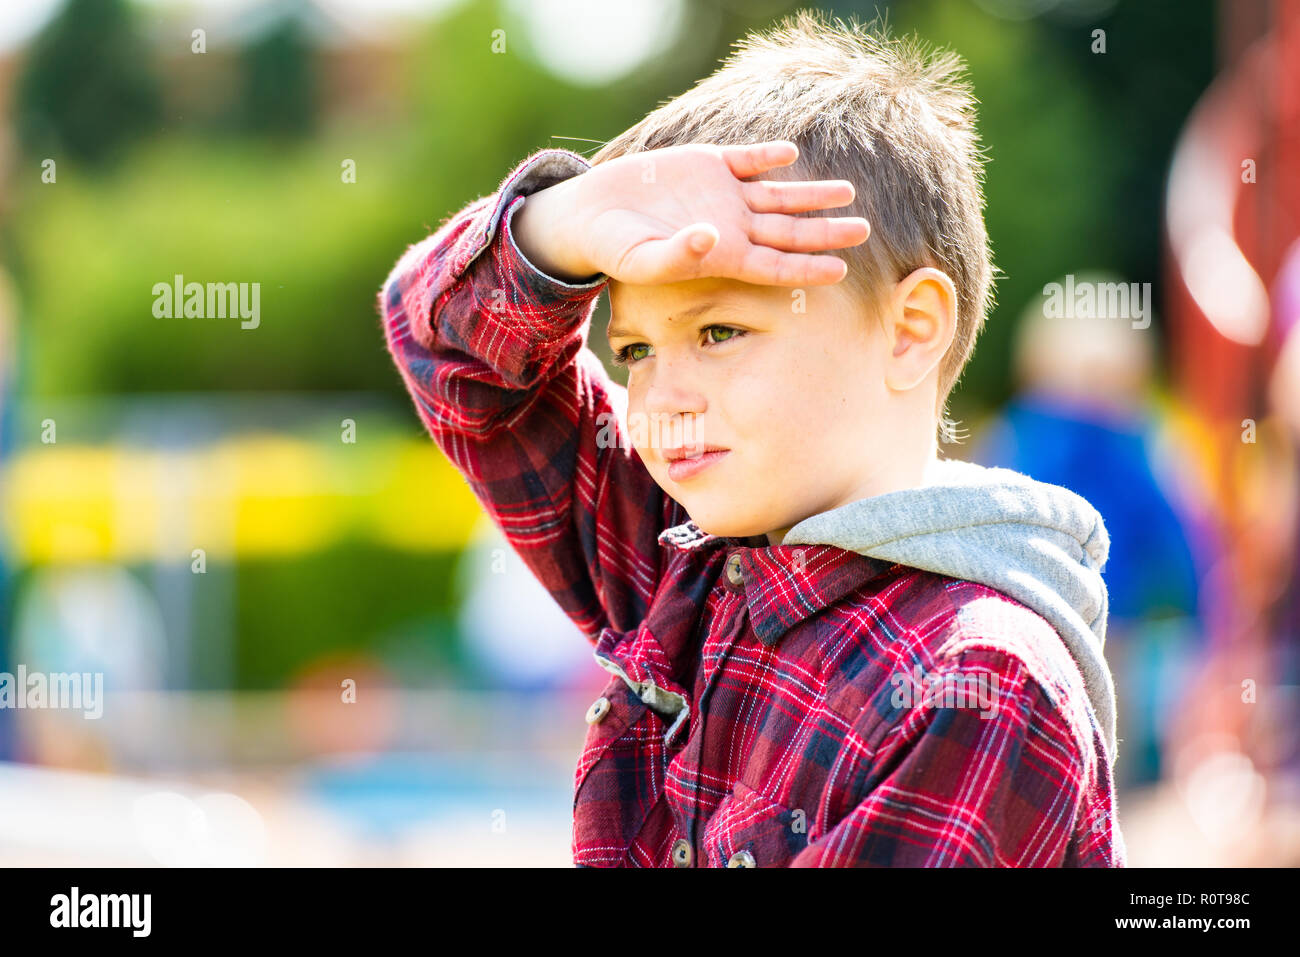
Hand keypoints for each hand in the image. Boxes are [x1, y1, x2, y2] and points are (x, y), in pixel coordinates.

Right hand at [518, 141, 869, 286]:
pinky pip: (746, 159)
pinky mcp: (707, 163)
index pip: (775, 265)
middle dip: (826, 231)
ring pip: (777, 194)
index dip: (807, 268)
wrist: (591, 215)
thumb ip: (676, 255)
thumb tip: (710, 237)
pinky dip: (766, 155)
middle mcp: (730, 225)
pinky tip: (789, 154)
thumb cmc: (615, 249)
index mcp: (721, 256)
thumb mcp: (641, 259)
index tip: (840, 271)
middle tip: (864, 231)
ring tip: (847, 192)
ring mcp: (721, 194)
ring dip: (811, 194)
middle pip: (788, 230)